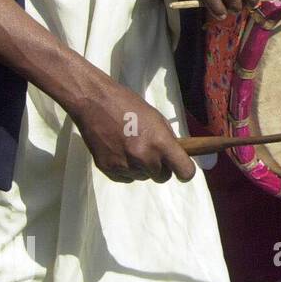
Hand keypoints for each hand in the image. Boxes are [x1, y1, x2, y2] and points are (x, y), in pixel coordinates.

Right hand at [67, 72, 195, 183]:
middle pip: (162, 177)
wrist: (94, 103)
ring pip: (143, 177)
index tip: (182, 169)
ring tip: (131, 147)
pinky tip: (119, 152)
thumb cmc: (128, 105)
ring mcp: (125, 166)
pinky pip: (126, 178)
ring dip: (142, 168)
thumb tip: (177, 155)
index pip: (184, 171)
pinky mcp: (108, 170)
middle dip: (161, 167)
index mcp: (160, 143)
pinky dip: (126, 170)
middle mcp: (144, 158)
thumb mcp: (156, 118)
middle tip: (151, 151)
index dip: (186, 172)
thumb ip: (168, 139)